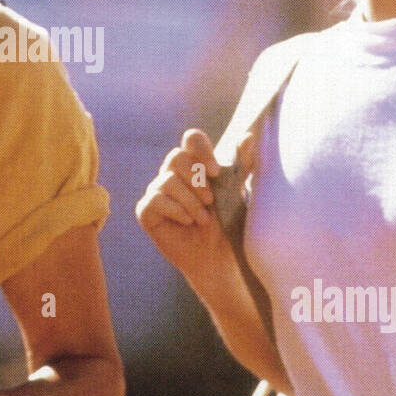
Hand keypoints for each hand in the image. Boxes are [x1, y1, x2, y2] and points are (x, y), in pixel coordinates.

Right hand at [135, 128, 231, 280]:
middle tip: (211, 201)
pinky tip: (188, 222)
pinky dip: (176, 211)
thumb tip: (248, 137)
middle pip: (175, 156)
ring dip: (190, 202)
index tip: (216, 172)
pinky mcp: (147, 211)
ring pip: (167, 181)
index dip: (201, 150)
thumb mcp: (237, 193)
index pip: (191, 139)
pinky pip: (155, 201)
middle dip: (196, 180)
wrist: (218, 258)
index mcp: (194, 164)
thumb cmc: (227, 225)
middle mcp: (172, 174)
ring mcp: (157, 192)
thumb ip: (242, 165)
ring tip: (203, 219)